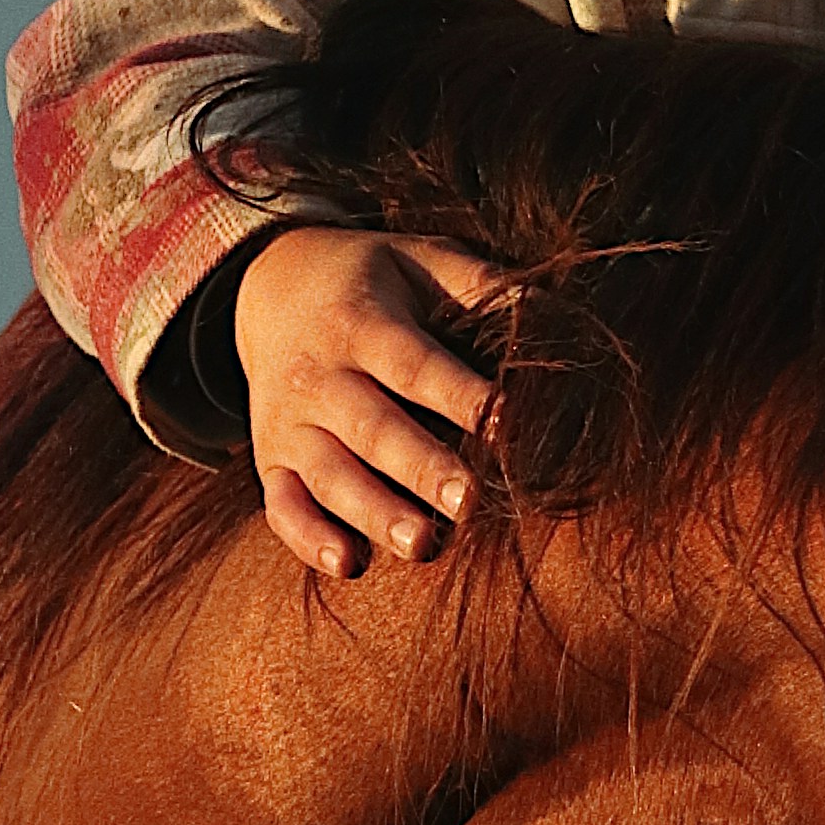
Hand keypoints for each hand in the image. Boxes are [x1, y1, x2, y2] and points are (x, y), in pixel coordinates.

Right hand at [233, 225, 515, 579]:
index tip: (508, 425)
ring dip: (375, 513)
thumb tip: (553, 320)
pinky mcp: (272, 461)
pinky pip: (283, 506)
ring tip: (423, 544)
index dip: (459, 396)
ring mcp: (289, 424)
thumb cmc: (373, 281)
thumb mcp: (420, 260)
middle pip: (372, 428)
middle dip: (421, 468)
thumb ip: (481, 285)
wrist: (271, 284)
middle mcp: (318, 376)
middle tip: (470, 502)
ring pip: (329, 475)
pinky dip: (309, 538)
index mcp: (360, 322)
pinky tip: (348, 565)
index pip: (412, 365)